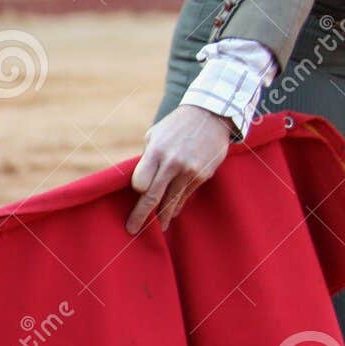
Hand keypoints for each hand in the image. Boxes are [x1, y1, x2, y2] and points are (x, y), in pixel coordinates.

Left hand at [126, 105, 234, 233]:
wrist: (211, 115)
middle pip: (153, 197)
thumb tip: (141, 182)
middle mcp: (173, 163)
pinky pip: (187, 195)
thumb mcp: (156, 135)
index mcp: (157, 151)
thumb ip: (148, 158)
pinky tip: (174, 211)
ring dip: (164, 216)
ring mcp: (190, 170)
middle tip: (133, 230)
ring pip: (172, 201)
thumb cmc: (177, 125)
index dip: (138, 190)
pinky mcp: (203, 175)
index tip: (138, 194)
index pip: (140, 183)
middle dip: (141, 216)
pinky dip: (179, 204)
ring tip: (159, 227)